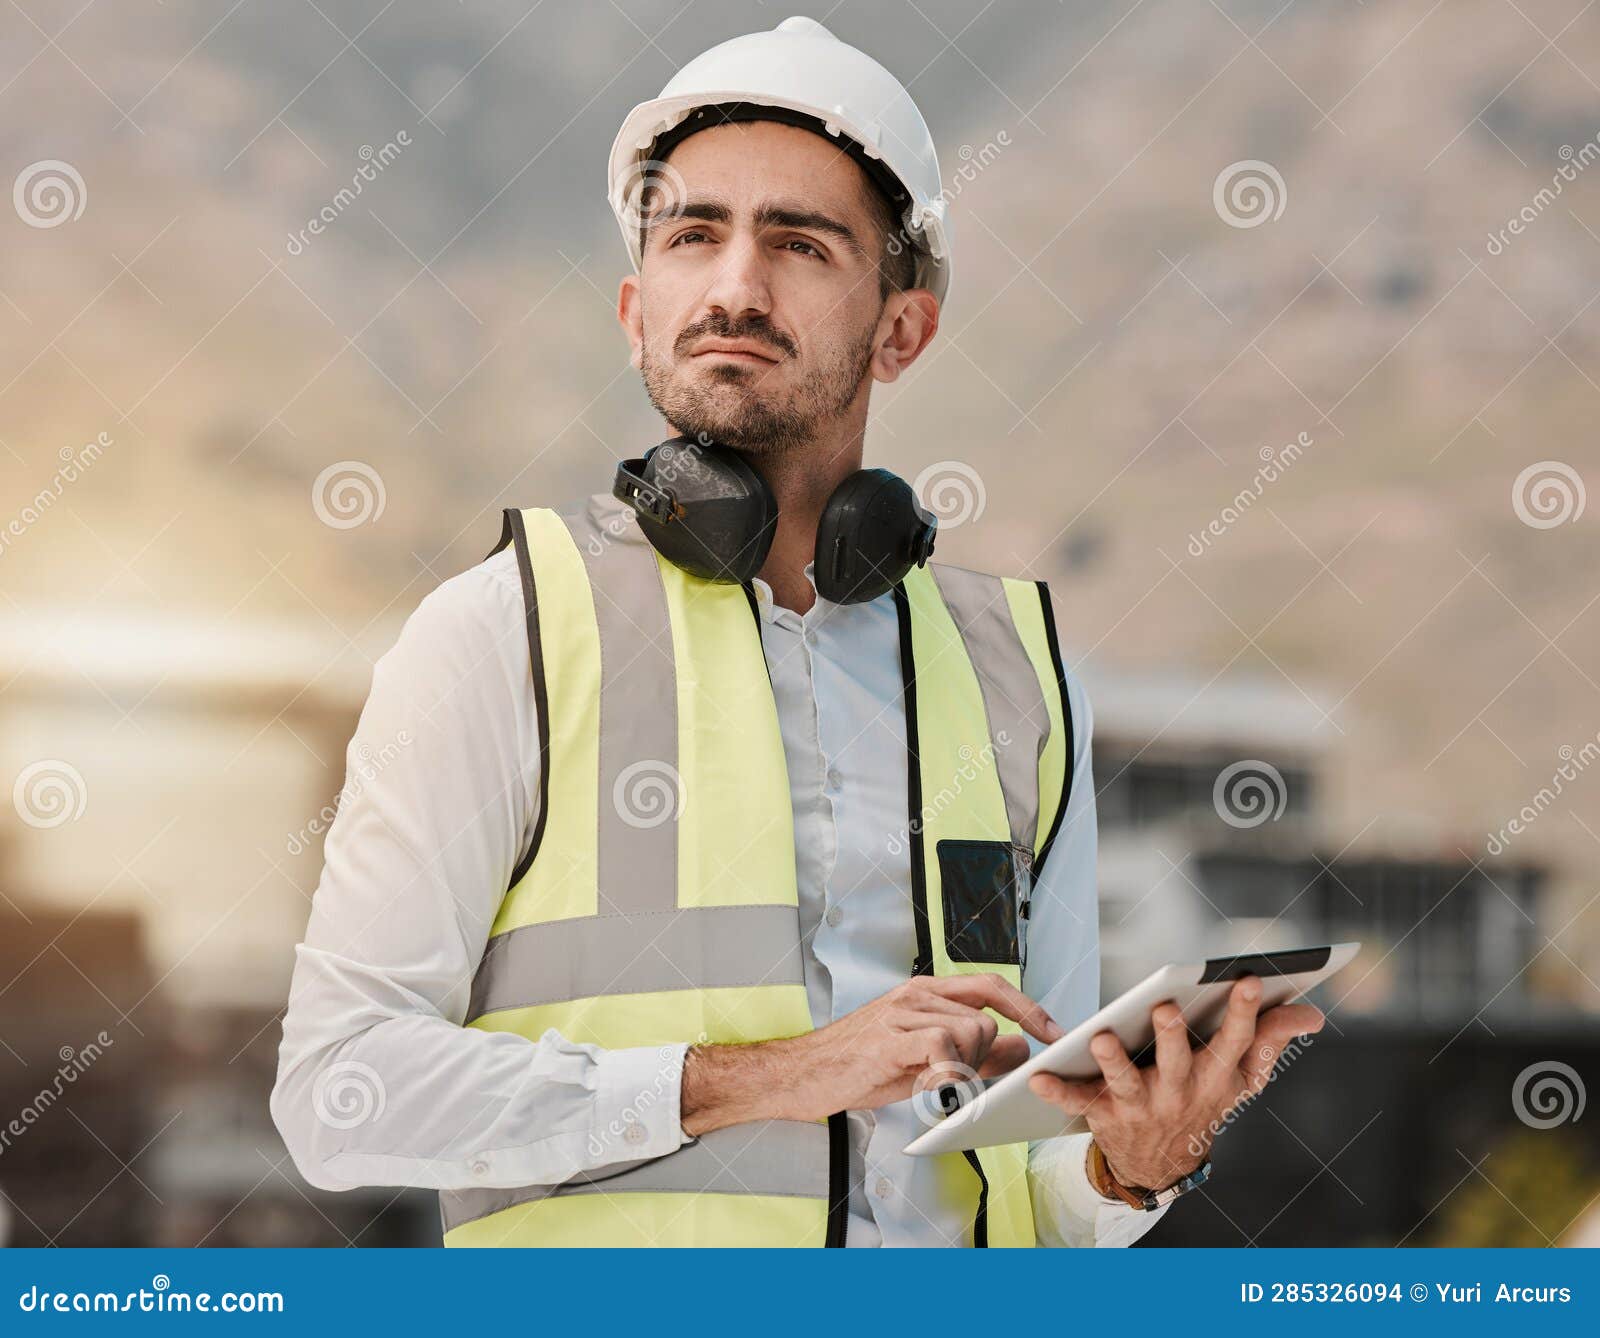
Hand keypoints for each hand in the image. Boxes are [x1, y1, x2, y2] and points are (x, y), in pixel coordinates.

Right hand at [681, 973, 1063, 1134]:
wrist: (803, 1074)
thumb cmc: (859, 1066)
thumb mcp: (923, 1058)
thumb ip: (972, 1052)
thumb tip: (1020, 1049)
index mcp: (925, 994)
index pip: (991, 986)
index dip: (1028, 1007)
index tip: (1054, 1032)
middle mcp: (916, 994)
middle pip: (987, 1014)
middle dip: (986, 1054)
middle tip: (956, 1077)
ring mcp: (902, 1012)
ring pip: (971, 1030)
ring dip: (965, 1066)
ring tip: (934, 1083)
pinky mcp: (890, 1037)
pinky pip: (943, 1046)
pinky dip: (949, 1072)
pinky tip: (931, 1087)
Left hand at [1027, 975, 1323, 1192]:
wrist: (1160, 1164)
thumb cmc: (1201, 1099)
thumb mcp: (1239, 1077)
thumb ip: (1270, 1039)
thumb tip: (1311, 1013)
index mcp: (1216, 1077)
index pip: (1236, 1043)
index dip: (1244, 1013)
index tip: (1248, 981)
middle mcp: (1181, 1092)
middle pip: (1178, 1062)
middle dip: (1172, 1037)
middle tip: (1165, 1008)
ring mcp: (1141, 1105)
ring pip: (1126, 1082)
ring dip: (1113, 1061)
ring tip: (1101, 1038)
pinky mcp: (1103, 1114)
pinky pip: (1078, 1103)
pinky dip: (1057, 1092)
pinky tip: (1037, 1077)